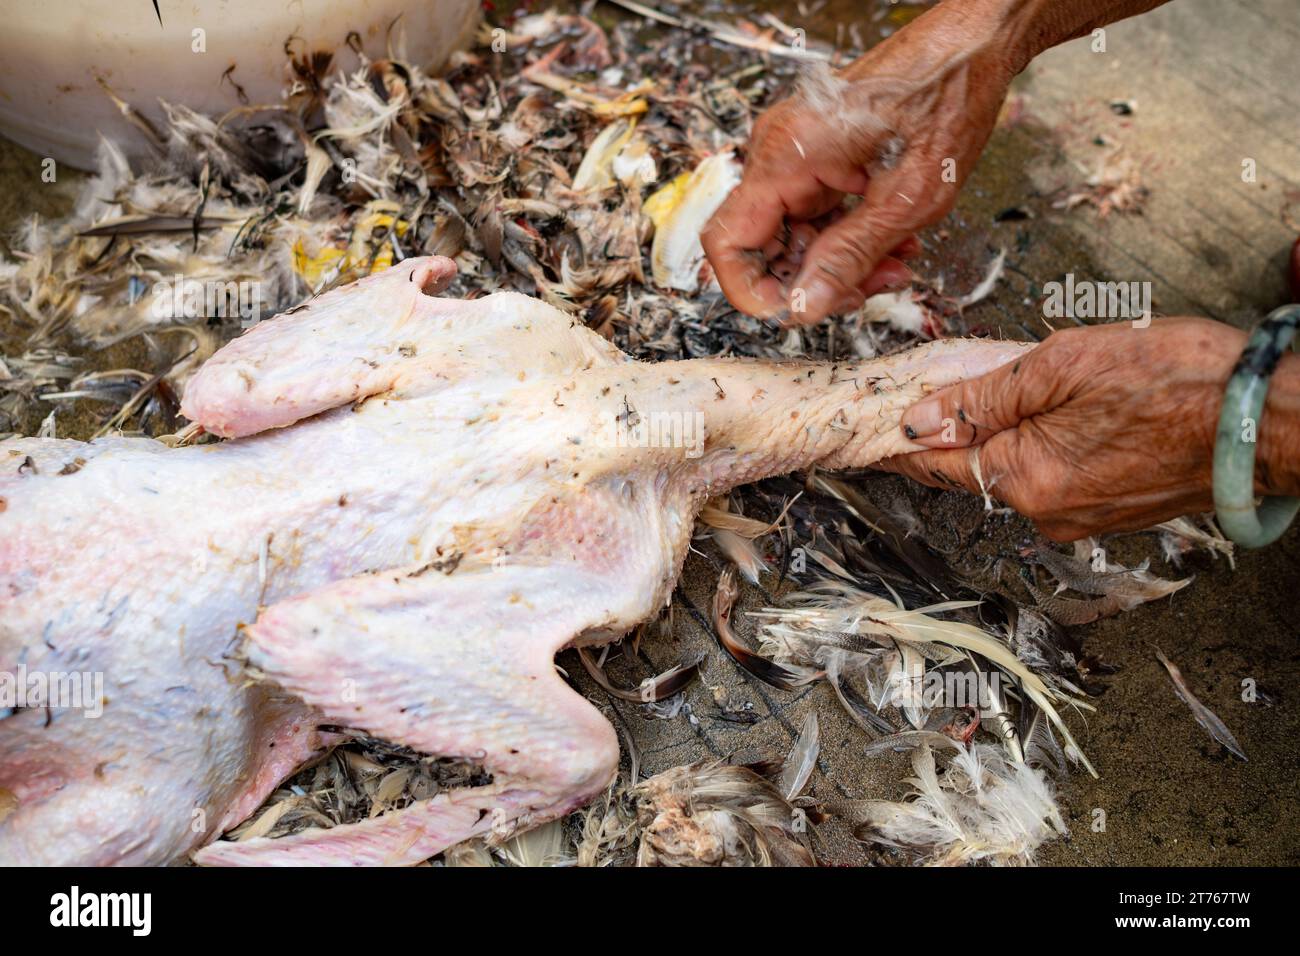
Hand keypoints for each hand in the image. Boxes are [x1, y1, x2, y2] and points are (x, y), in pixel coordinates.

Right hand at [701, 1, 1016, 323]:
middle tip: (866, 290)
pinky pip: (816, 213)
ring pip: (794, 235)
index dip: (753, 290)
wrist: (974, 43)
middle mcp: (778, 153)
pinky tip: (893, 241)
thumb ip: (849, 257)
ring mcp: (796, 154)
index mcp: (784, 157)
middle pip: (763, 246)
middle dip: (812, 280)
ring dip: (839, 262)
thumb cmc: (947, 96)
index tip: (799, 311)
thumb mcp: (906, 197)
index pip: (727, 243)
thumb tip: (807, 306)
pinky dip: (849, 236)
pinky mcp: (817, 156)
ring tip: (895, 263)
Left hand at [875, 318, 1299, 541]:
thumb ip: (982, 396)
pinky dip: (1047, 442)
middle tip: (948, 380)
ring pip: (1019, 467)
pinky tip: (1068, 409)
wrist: (1269, 419)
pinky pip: (1057, 473)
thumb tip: (919, 420)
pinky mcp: (1113, 510)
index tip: (872, 429)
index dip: (902, 439)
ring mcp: (1082, 517)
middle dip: (961, 424)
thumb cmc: (1177, 382)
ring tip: (1026, 383)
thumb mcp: (1060, 366)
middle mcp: (1047, 512)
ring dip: (1010, 429)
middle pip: (976, 465)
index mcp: (1024, 479)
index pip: (936, 463)